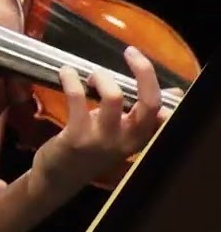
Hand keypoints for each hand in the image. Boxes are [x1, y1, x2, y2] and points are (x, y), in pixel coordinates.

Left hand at [30, 46, 167, 197]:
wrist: (58, 178)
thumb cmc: (91, 148)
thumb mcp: (121, 133)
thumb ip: (140, 114)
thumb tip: (173, 93)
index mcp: (140, 137)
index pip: (162, 108)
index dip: (154, 80)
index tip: (138, 57)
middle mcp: (127, 140)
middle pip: (148, 103)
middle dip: (143, 71)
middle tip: (130, 53)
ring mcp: (103, 139)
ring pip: (114, 97)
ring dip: (102, 76)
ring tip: (90, 75)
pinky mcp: (77, 137)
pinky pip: (77, 99)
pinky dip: (71, 79)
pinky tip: (66, 73)